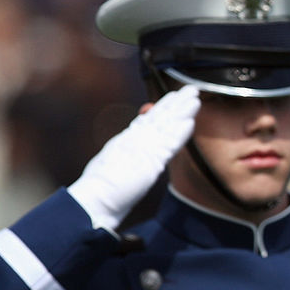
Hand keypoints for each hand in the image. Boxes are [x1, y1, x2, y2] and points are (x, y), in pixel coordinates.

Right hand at [67, 85, 199, 230]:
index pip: (146, 121)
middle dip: (174, 103)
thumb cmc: (99, 192)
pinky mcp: (150, 161)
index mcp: (125, 143)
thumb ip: (121, 160)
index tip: (171, 97)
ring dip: (182, 110)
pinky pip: (169, 143)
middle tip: (189, 90)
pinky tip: (191, 122)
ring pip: (167, 124)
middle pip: (158, 117)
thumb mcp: (108, 169)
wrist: (94, 199)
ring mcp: (142, 148)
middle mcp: (134, 141)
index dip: (160, 109)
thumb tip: (123, 162)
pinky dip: (180, 132)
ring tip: (195, 96)